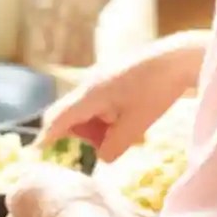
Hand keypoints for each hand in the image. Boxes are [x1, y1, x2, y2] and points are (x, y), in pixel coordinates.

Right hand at [40, 30, 208, 160]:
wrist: (180, 59)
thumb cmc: (157, 91)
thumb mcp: (135, 125)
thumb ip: (113, 147)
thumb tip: (102, 157)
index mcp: (89, 95)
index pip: (57, 118)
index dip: (46, 137)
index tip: (36, 152)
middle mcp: (90, 85)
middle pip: (72, 116)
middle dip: (85, 136)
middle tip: (110, 147)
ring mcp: (103, 79)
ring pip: (89, 111)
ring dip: (102, 128)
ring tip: (131, 136)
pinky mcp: (116, 79)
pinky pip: (103, 103)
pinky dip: (111, 118)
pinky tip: (134, 123)